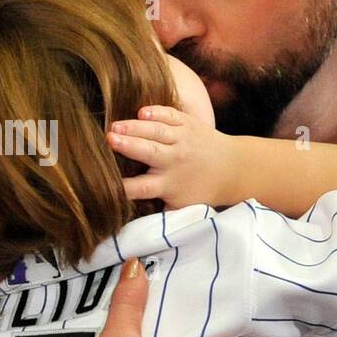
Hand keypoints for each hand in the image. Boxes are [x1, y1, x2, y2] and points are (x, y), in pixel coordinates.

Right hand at [108, 105, 236, 209]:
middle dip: (129, 145)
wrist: (232, 168)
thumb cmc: (200, 190)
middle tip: (108, 139)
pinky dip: (157, 112)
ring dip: (135, 127)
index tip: (104, 183)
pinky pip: (171, 115)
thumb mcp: (181, 206)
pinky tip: (142, 112)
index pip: (141, 187)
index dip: (122, 186)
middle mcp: (175, 161)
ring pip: (157, 132)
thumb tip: (131, 225)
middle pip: (149, 153)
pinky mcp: (188, 123)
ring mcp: (183, 140)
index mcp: (169, 185)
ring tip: (115, 126)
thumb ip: (160, 212)